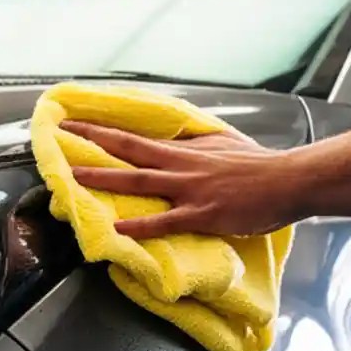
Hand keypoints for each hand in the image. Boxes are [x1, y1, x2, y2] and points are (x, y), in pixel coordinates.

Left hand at [61, 120, 305, 238]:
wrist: (289, 180)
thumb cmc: (259, 167)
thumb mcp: (222, 145)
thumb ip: (195, 145)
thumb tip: (177, 142)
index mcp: (186, 149)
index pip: (137, 136)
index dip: (106, 129)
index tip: (79, 122)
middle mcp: (182, 164)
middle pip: (129, 149)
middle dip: (93, 140)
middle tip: (62, 135)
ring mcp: (190, 190)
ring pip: (138, 181)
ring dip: (104, 178)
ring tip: (75, 178)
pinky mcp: (202, 214)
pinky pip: (164, 221)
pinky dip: (140, 225)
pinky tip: (119, 228)